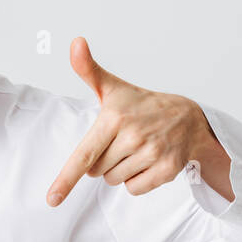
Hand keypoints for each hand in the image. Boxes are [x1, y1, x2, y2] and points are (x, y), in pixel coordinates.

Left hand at [46, 37, 215, 204]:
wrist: (189, 118)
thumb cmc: (142, 104)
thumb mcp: (113, 88)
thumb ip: (88, 70)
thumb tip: (74, 42)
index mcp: (115, 118)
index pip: (84, 155)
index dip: (66, 179)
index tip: (52, 199)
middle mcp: (134, 136)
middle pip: (96, 171)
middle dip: (103, 161)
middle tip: (121, 141)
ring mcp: (152, 153)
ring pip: (114, 181)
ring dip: (120, 171)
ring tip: (136, 149)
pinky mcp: (167, 170)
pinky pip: (134, 190)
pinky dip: (137, 181)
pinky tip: (148, 161)